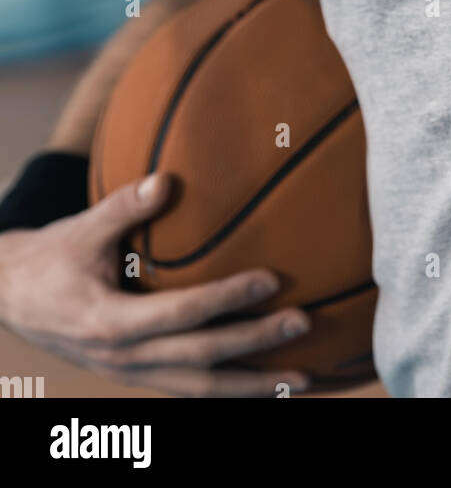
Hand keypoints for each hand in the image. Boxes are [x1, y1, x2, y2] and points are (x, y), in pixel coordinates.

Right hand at [0, 171, 312, 396]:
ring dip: (252, 385)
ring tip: (303, 377)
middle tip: (303, 323)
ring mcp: (131, 373)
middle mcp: (123, 358)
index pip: (180, 315)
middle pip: (200, 361)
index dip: (226, 300)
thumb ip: (125, 205)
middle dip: (255, 345)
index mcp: (109, 323)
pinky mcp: (137, 375)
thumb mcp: (80, 229)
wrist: (11, 299)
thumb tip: (167, 179)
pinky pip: (190, 389)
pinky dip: (230, 389)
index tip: (270, 281)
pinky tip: (265, 383)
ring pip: (200, 389)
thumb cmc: (50, 259)